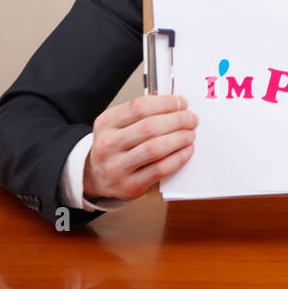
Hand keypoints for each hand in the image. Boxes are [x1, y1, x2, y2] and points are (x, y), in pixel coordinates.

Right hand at [83, 94, 197, 201]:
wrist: (95, 176)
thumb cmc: (113, 146)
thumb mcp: (117, 124)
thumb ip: (140, 112)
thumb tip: (172, 102)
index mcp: (105, 123)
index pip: (139, 107)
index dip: (165, 103)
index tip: (182, 102)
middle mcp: (108, 145)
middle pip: (149, 127)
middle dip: (177, 120)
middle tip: (192, 118)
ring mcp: (117, 167)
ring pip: (155, 148)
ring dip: (179, 138)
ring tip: (190, 134)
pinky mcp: (130, 186)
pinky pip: (160, 170)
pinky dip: (178, 158)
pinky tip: (186, 151)